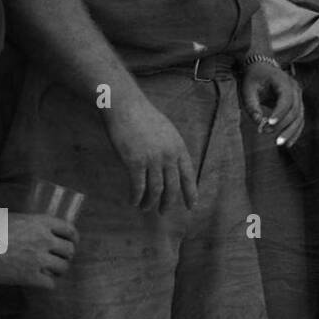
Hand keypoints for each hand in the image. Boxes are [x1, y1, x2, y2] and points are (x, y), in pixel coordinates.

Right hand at [0, 213, 76, 289]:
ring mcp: (38, 258)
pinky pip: (50, 283)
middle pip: (70, 251)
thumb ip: (30, 226)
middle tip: (58, 260)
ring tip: (50, 272)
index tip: (70, 243)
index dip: (73, 239)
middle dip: (66, 256)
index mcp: (43, 222)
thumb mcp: (16, 218)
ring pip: (63, 268)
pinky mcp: (29, 276)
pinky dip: (47, 283)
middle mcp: (45, 239)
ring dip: (58, 271)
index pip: (71, 231)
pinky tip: (40, 282)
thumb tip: (35, 231)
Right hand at [105, 92, 197, 213]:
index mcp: (179, 147)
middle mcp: (169, 155)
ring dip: (150, 202)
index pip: (188, 175)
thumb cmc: (144, 116)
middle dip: (169, 202)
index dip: (191, 192)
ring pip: (155, 189)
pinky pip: (138, 186)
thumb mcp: (167, 131)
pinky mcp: (135, 161)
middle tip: (164, 212)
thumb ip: (170, 148)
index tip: (192, 206)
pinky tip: (133, 201)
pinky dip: (136, 196)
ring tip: (145, 208)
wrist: (126, 106)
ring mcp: (152, 159)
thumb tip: (170, 166)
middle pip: (173, 186)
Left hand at [242, 61, 304, 146]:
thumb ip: (252, 106)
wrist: (261, 68)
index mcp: (282, 81)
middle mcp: (294, 88)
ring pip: (299, 117)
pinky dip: (295, 132)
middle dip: (283, 125)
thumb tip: (259, 124)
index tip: (269, 124)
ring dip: (291, 131)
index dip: (280, 112)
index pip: (286, 99)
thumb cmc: (253, 79)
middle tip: (269, 136)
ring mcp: (298, 96)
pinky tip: (288, 143)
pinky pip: (299, 119)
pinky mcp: (297, 105)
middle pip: (295, 110)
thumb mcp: (247, 89)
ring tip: (280, 143)